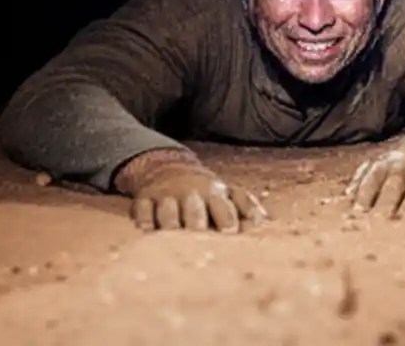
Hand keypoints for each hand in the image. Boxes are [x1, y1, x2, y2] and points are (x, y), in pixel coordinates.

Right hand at [114, 149, 267, 232]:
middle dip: (196, 223)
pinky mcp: (144, 199)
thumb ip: (246, 205)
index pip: (223, 208)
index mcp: (213, 194)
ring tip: (172, 236)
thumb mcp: (228, 192)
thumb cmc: (205, 190)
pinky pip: (140, 209)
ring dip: (169, 223)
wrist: (168, 168)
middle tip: (198, 237)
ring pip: (166, 210)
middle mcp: (189, 194)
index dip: (227, 220)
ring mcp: (165, 196)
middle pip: (193, 210)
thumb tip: (264, 222)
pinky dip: (143, 220)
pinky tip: (147, 231)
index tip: (230, 233)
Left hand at [346, 119, 404, 216]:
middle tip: (378, 222)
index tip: (357, 213)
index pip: (371, 180)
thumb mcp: (380, 164)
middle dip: (386, 203)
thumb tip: (346, 198)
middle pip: (394, 185)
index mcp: (385, 164)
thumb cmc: (402, 162)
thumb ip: (362, 180)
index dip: (364, 196)